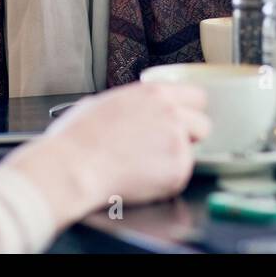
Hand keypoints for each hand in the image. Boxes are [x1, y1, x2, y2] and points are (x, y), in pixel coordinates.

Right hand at [4, 82, 209, 226]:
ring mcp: (177, 142)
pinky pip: (180, 176)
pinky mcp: (177, 170)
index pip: (196, 96)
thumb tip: (132, 112)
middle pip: (203, 124)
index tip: (182, 121)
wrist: (72, 168)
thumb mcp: (104, 103)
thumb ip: (131, 105)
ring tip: (143, 166)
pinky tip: (141, 179)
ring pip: (191, 152)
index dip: (189, 111)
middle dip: (188, 137)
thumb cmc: (77, 139)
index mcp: (155, 94)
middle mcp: (172, 114)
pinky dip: (166, 181)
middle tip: (163, 148)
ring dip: (174, 160)